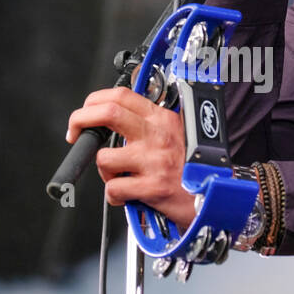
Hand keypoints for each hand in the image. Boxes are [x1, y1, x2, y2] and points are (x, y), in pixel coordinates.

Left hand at [66, 87, 197, 228]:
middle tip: (75, 133)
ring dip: (105, 171)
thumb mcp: (179, 134)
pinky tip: (128, 197)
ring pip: (105, 158)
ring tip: (120, 178)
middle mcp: (158, 135)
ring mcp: (155, 160)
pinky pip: (114, 189)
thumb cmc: (195, 169)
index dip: (94, 101)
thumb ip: (151, 123)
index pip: (121, 95)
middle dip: (81, 120)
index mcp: (163, 118)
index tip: (85, 113)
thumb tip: (116, 114)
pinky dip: (114, 196)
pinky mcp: (153, 186)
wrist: (217, 197)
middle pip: (108, 113)